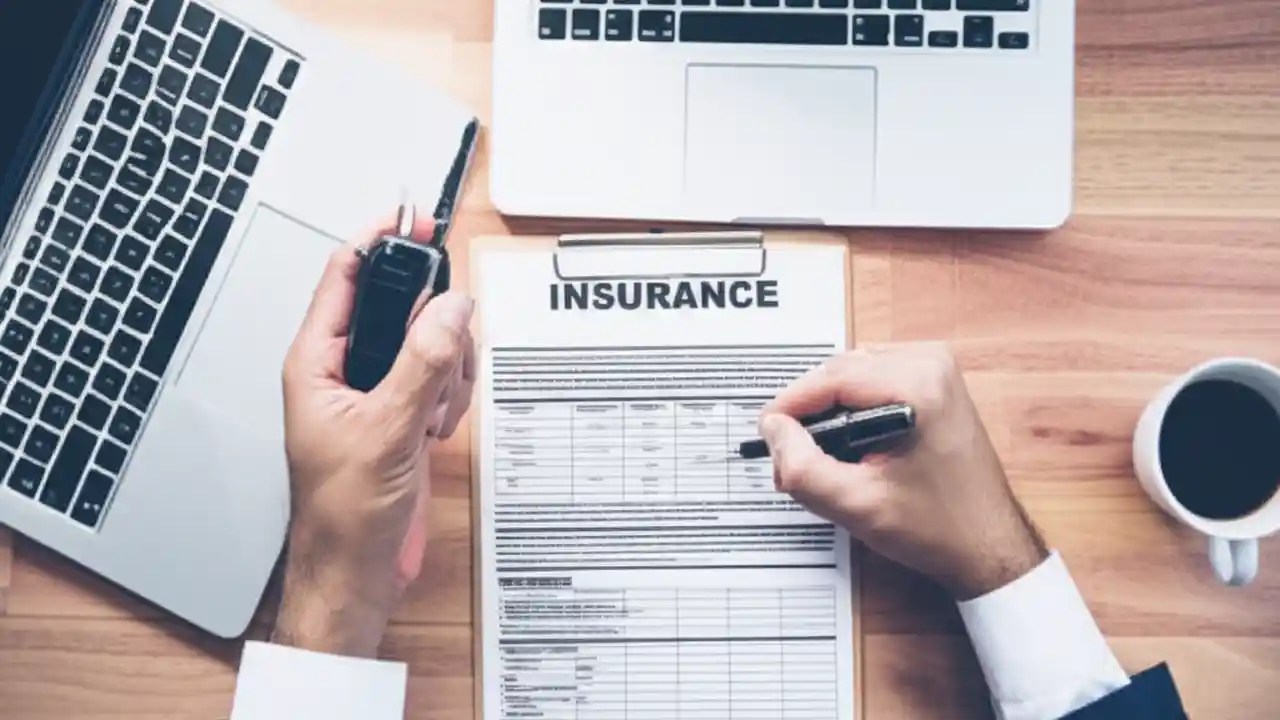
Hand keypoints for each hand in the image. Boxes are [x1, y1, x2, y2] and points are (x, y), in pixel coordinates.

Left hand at [273, 220, 474, 657]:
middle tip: (442, 357)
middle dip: (435, 330)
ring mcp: (379, 392)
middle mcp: (346, 369)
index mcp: (317, 361)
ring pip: (430, 343)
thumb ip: (421, 363)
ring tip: (431, 413)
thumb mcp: (385, 429)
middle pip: (402, 308)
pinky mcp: (405, 415)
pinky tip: (436, 429)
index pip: (345, 276)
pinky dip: (452, 399)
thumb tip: (449, 308)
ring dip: (448, 372)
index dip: (378, 242)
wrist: (357, 571)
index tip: (413, 221)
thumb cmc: (341, 514)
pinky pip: (442, 379)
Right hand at [761, 344, 1046, 599]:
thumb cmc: (938, 528)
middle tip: (792, 458)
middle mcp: (931, 364)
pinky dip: (851, 408)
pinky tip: (848, 446)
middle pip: (840, 372)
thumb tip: (773, 429)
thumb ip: (802, 467)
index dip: (790, 405)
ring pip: (852, 375)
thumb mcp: (856, 505)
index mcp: (919, 385)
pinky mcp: (935, 382)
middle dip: (809, 412)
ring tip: (820, 458)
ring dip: (828, 410)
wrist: (988, 544)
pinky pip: (872, 380)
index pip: (831, 377)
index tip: (766, 434)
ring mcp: (936, 370)